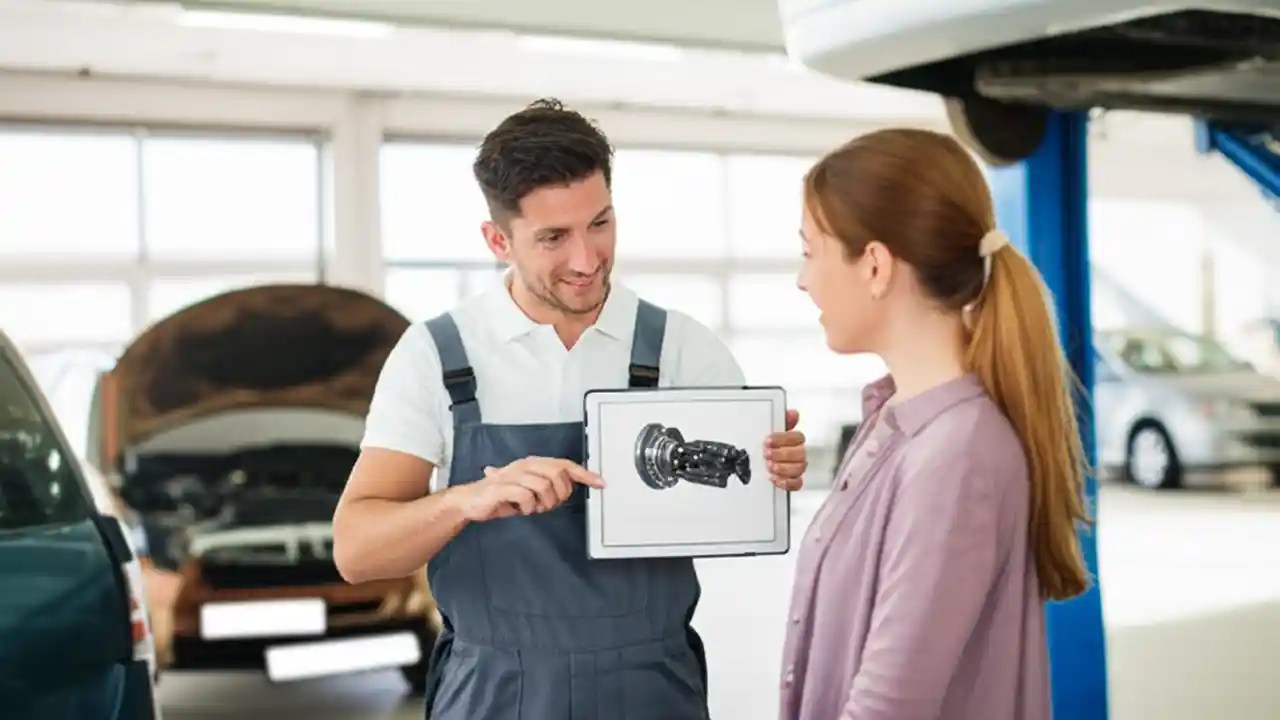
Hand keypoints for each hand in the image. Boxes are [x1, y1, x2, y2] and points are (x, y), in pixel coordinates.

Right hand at [454, 456, 604, 521]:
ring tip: (534, 508)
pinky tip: (522, 510)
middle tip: (549, 505)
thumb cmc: (500, 496)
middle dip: (560, 494)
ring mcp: (512, 475)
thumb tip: (569, 485)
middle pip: (557, 474)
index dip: (584, 473)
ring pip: (544, 485)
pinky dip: (528, 507)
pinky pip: (526, 496)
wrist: (469, 501)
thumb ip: (547, 486)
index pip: (564, 464)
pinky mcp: (501, 487)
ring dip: (543, 503)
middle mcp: (524, 465)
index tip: (600, 482)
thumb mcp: (528, 490)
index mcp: (533, 464)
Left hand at [765, 409, 805, 491]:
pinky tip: (775, 478)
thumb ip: (780, 421)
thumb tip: (792, 413)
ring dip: (784, 468)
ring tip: (770, 466)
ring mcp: (796, 468)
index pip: (798, 437)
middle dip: (782, 454)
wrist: (754, 462)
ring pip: (800, 469)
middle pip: (800, 454)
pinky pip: (797, 484)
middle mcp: (797, 453)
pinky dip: (787, 482)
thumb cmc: (765, 445)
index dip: (783, 439)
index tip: (768, 440)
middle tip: (767, 454)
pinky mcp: (792, 481)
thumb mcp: (768, 429)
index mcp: (793, 439)